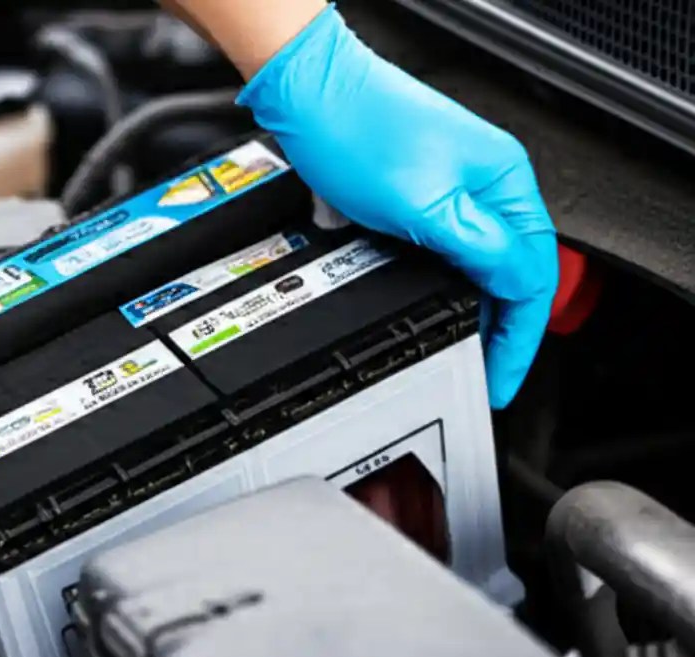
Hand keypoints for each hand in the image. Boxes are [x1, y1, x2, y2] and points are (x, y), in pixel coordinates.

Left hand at [236, 4, 556, 407]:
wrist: (306, 95)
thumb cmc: (357, 133)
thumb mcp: (427, 208)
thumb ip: (481, 251)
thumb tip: (520, 286)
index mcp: (505, 183)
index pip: (533, 275)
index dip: (519, 337)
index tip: (502, 377)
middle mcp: (487, 181)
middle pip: (511, 270)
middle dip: (500, 327)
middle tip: (482, 370)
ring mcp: (454, 182)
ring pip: (478, 259)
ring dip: (472, 303)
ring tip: (459, 343)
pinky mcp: (419, 185)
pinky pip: (446, 242)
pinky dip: (442, 277)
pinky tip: (428, 294)